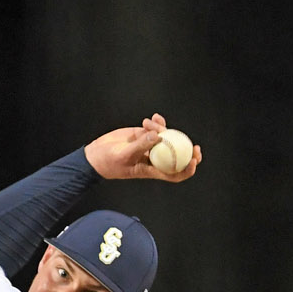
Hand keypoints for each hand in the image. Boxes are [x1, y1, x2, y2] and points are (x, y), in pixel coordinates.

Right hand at [83, 113, 201, 182]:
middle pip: (178, 156)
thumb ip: (140, 145)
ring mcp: (151, 146)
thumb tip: (158, 136)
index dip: (187, 170)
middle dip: (189, 151)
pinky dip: (157, 122)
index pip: (174, 174)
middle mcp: (155, 158)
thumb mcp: (123, 155)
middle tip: (195, 145)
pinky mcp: (145, 135)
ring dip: (162, 129)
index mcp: (152, 169)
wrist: (96, 154)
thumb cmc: (108, 161)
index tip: (193, 161)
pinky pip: (157, 128)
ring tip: (147, 124)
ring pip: (167, 138)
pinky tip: (153, 117)